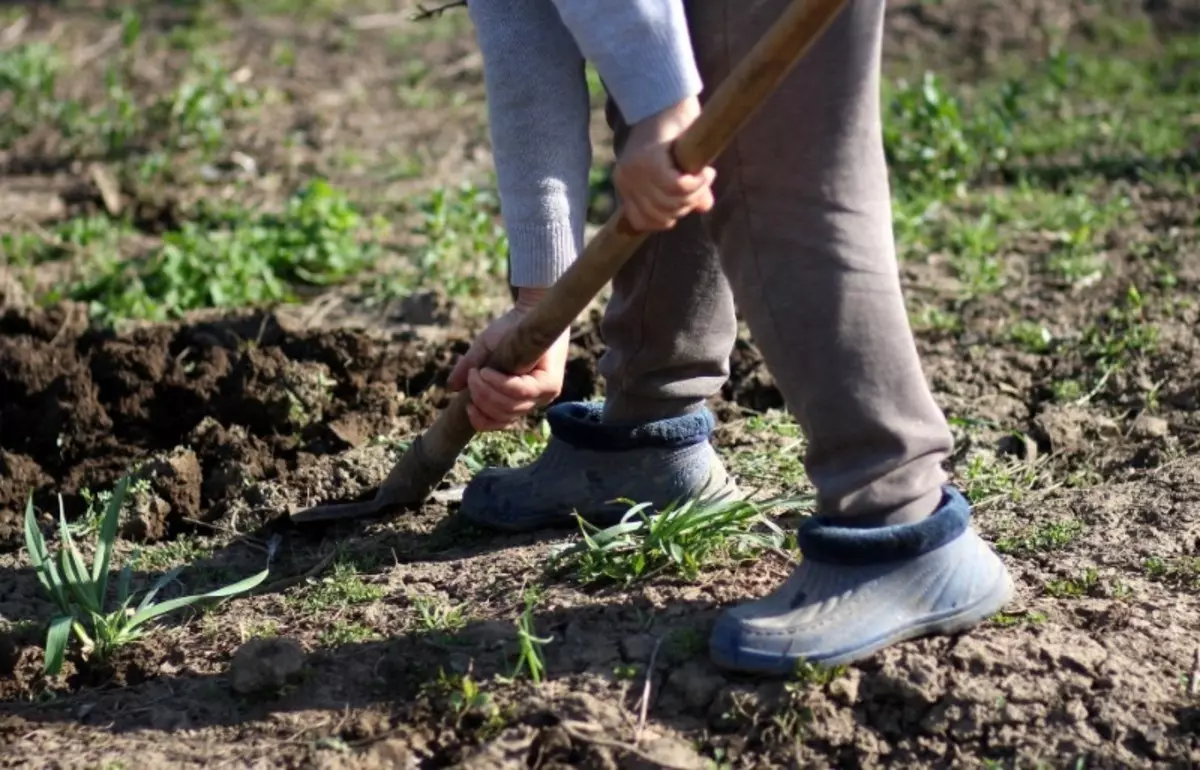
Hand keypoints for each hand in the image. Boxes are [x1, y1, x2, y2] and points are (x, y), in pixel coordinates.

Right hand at [447, 289, 569, 431]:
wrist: (529, 309)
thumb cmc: (508, 330)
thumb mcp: (483, 352)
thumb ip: (469, 370)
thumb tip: (451, 388)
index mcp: (520, 399)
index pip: (501, 423)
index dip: (482, 421)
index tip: (467, 406)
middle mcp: (535, 401)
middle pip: (503, 416)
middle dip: (480, 399)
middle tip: (471, 377)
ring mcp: (545, 394)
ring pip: (510, 407)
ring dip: (486, 391)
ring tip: (477, 372)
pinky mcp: (550, 384)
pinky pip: (520, 392)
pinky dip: (499, 384)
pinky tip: (487, 372)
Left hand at [613, 95, 715, 231]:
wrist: (668, 97)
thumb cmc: (675, 131)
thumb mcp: (679, 166)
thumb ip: (687, 191)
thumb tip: (704, 207)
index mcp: (625, 185)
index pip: (641, 222)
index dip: (667, 219)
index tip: (685, 202)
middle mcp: (625, 180)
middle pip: (661, 215)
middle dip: (686, 205)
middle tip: (701, 185)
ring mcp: (635, 171)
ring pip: (670, 202)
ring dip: (694, 193)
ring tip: (705, 176)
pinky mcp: (650, 161)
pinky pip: (677, 187)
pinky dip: (696, 183)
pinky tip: (705, 172)